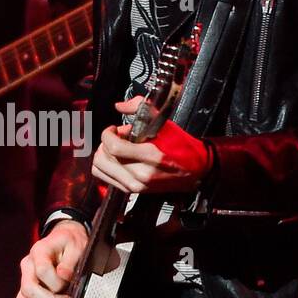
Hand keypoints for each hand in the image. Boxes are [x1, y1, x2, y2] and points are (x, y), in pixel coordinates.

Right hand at [14, 220, 88, 297]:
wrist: (65, 239)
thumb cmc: (71, 242)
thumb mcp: (76, 245)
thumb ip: (71, 260)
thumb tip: (63, 276)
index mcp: (38, 253)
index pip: (43, 271)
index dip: (57, 281)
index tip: (70, 284)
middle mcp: (27, 268)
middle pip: (28, 291)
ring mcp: (26, 282)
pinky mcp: (32, 296)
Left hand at [90, 96, 210, 194]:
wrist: (196, 170)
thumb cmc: (182, 147)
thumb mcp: (165, 123)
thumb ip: (140, 108)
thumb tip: (120, 106)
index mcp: (150, 157)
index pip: (114, 147)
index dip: (108, 134)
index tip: (114, 128)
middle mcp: (140, 174)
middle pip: (103, 158)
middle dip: (106, 143)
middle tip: (117, 136)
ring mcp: (136, 185)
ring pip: (100, 168)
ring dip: (104, 155)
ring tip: (117, 148)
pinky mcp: (132, 191)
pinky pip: (105, 178)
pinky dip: (106, 166)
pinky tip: (117, 158)